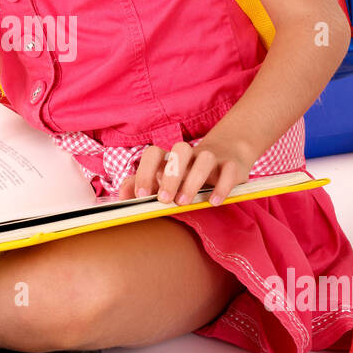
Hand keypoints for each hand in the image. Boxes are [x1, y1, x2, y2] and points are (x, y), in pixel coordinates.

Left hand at [114, 127, 256, 207]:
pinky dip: (222, 186)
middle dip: (170, 175)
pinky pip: (229, 170)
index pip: (153, 154)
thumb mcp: (163, 180)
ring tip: (185, 202)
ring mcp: (212, 158)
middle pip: (179, 151)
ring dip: (193, 179)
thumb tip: (121, 197)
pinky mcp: (231, 166)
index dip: (145, 172)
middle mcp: (189, 155)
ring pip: (204, 157)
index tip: (141, 195)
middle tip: (164, 199)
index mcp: (169, 157)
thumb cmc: (187, 174)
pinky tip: (213, 202)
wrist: (226, 158)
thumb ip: (139, 186)